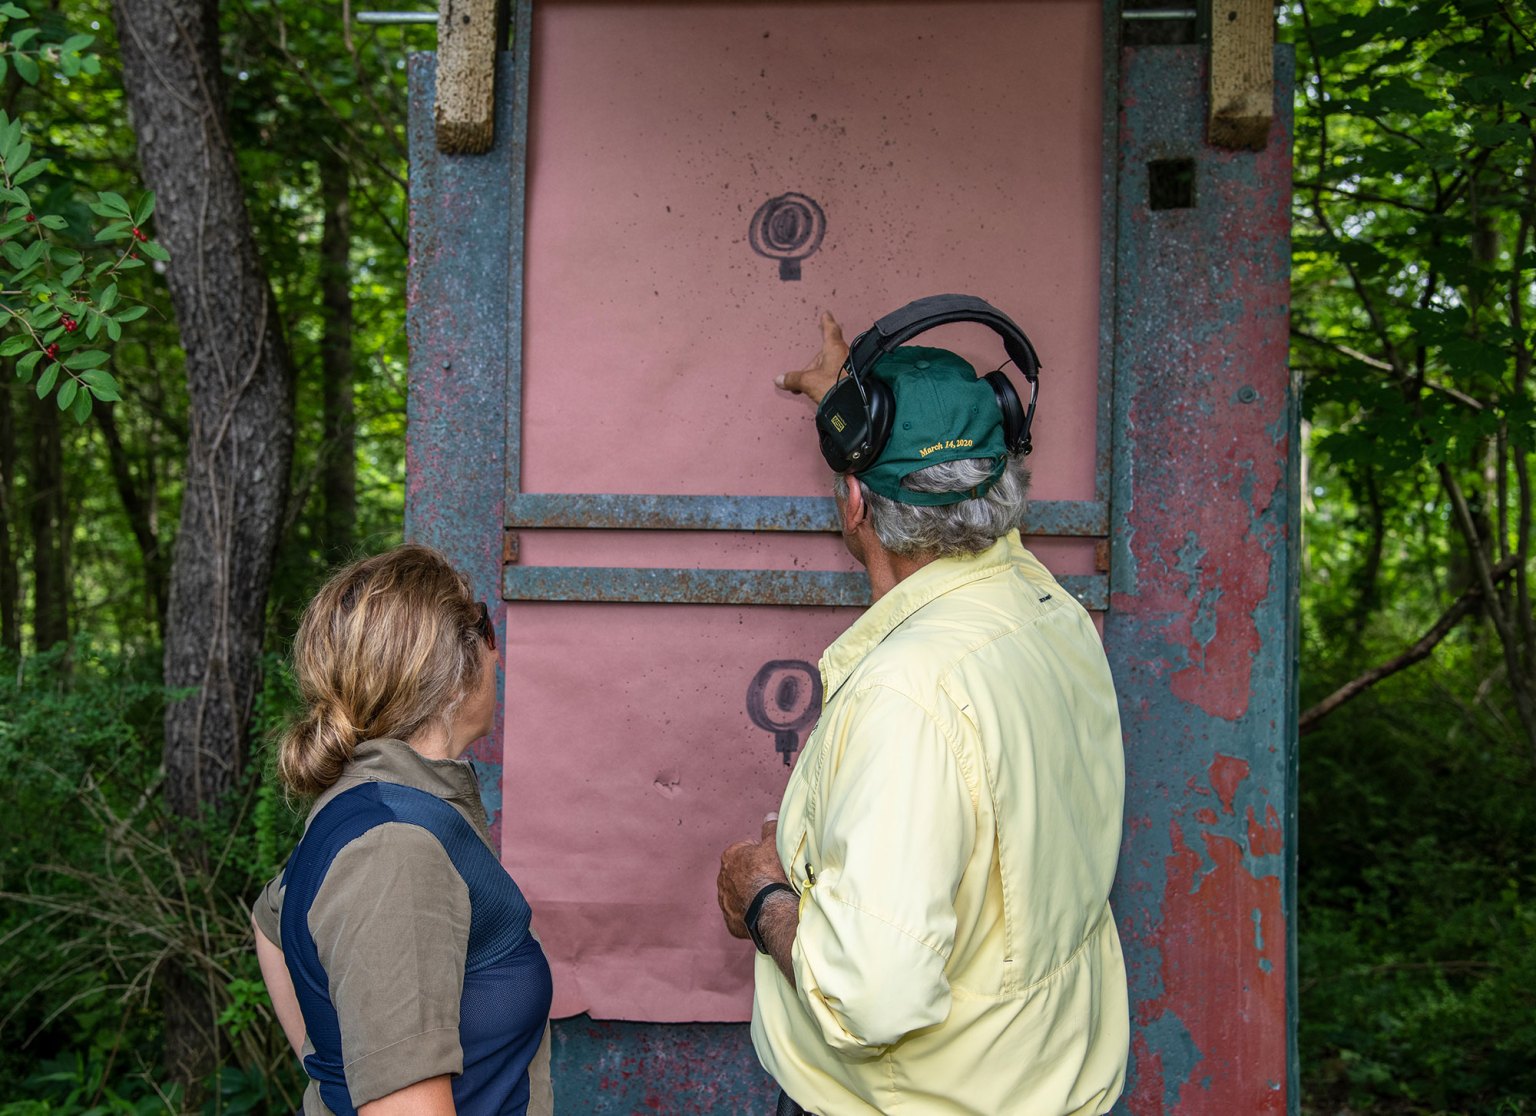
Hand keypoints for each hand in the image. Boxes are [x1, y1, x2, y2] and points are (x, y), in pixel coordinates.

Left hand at [717, 816, 788, 938]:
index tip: (772, 862)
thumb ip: (770, 828)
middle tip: (772, 880)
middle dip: (753, 876)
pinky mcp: (731, 922)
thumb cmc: (772, 872)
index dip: (762, 855)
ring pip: (739, 895)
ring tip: (769, 898)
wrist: (772, 907)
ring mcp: (725, 902)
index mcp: (730, 857)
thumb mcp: (774, 844)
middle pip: (741, 874)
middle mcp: (722, 879)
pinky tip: (764, 912)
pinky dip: (751, 914)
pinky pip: (741, 915)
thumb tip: (770, 816)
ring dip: (750, 895)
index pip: (746, 850)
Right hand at [775, 311, 848, 405]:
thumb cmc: (834, 387)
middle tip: (804, 379)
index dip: (827, 322)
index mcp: (834, 348)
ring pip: (831, 366)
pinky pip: (836, 375)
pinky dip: (828, 380)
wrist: (854, 405)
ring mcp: (850, 366)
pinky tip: (823, 391)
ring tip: (812, 389)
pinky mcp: (853, 378)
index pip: (830, 330)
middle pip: (826, 353)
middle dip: (814, 365)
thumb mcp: (808, 382)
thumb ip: (793, 379)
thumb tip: (780, 379)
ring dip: (820, 375)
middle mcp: (844, 354)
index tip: (827, 314)